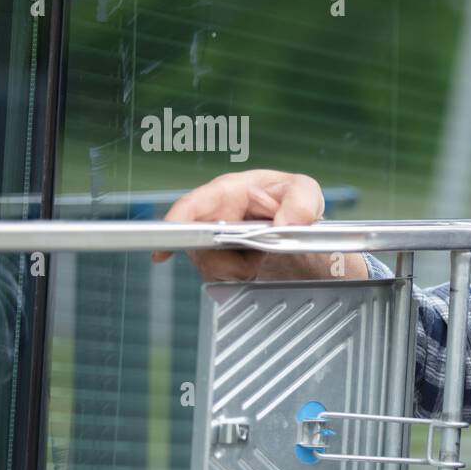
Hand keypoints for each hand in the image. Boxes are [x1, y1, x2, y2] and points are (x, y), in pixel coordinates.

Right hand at [150, 169, 366, 281]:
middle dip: (223, 257)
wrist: (302, 227)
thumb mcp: (304, 191)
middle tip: (256, 256)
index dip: (175, 223)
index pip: (192, 205)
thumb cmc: (294, 199)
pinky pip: (223, 278)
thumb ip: (300, 203)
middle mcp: (215, 217)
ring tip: (263, 256)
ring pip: (211, 266)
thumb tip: (285, 223)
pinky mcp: (223, 263)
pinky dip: (243, 277)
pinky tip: (259, 266)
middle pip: (197, 244)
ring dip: (239, 269)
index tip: (166, 244)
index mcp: (228, 192)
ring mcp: (216, 242)